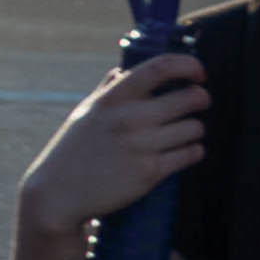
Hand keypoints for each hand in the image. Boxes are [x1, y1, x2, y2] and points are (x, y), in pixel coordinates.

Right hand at [17, 50, 205, 235]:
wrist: (58, 195)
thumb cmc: (72, 151)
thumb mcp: (84, 114)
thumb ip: (106, 90)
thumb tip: (121, 72)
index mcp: (112, 99)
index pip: (160, 68)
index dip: (188, 65)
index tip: (198, 72)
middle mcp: (128, 118)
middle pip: (190, 97)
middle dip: (201, 99)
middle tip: (199, 103)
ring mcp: (140, 146)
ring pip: (194, 128)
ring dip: (195, 129)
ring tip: (186, 132)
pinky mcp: (150, 172)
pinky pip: (190, 154)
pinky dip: (193, 151)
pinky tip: (184, 151)